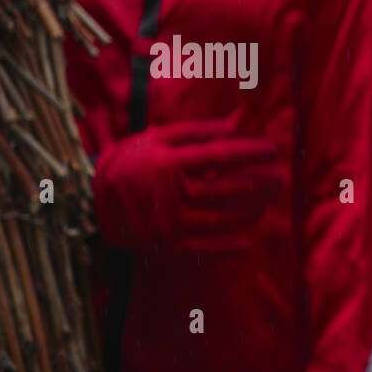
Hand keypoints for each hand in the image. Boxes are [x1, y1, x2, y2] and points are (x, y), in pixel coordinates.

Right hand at [93, 117, 283, 253]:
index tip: (274, 150)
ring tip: (267, 204)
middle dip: (259, 184)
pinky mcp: (167, 246)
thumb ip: (198, 131)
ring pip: (221, 218)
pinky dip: (228, 247)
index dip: (250, 153)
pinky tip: (249, 242)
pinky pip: (205, 249)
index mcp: (169, 162)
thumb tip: (237, 122)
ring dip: (250, 212)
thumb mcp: (157, 139)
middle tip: (280, 180)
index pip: (220, 156)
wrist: (91, 203)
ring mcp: (170, 223)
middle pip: (226, 189)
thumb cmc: (131, 163)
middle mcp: (171, 193)